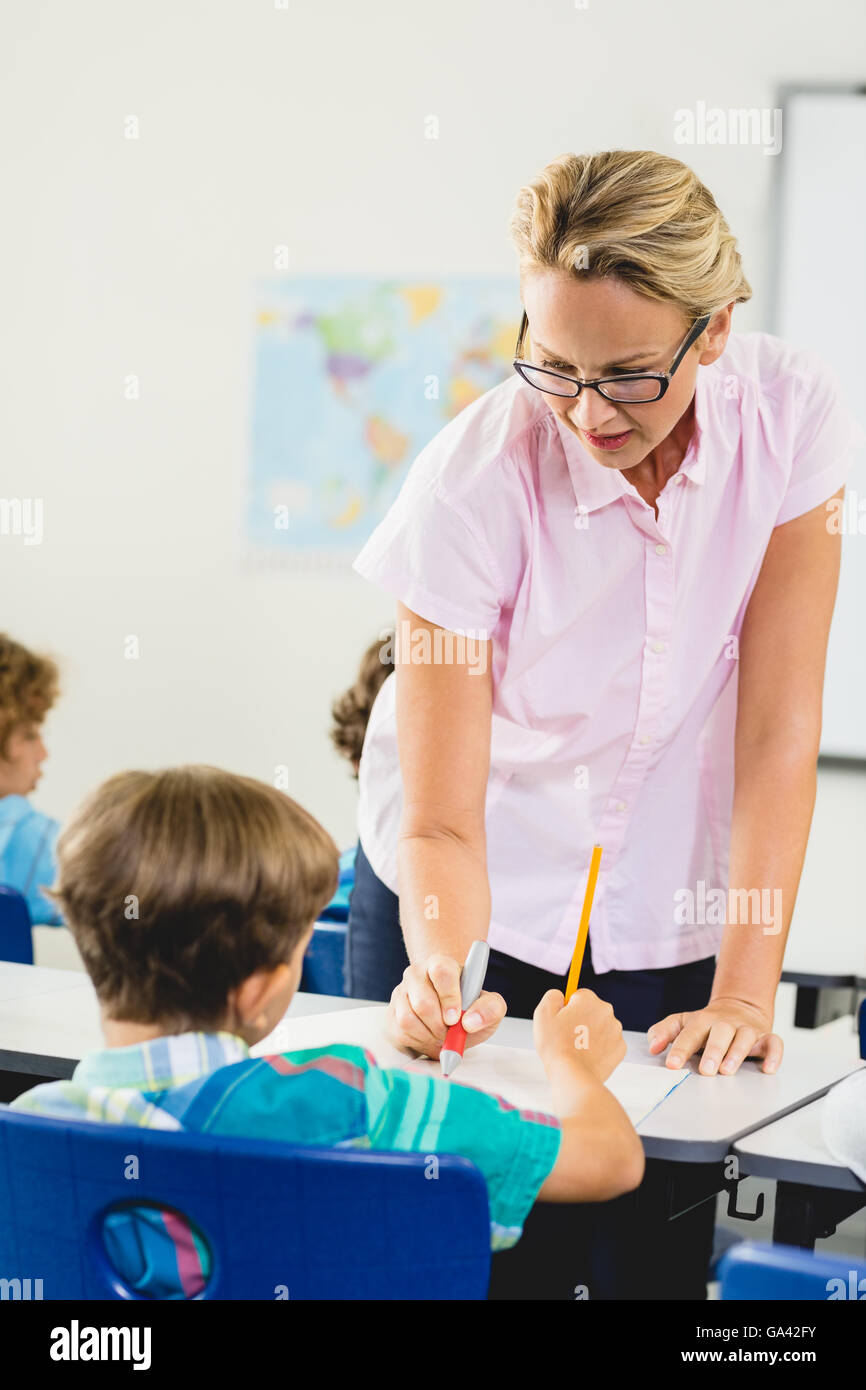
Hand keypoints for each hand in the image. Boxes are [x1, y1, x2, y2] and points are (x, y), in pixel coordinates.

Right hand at [387, 952, 505, 1057]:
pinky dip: (418, 1041)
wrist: (451, 1022)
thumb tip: (470, 1021)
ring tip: (441, 1034)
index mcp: (441, 963)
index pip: (441, 971)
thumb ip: (491, 1009)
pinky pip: (400, 1031)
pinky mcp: (392, 1012)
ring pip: (408, 1018)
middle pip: (422, 1001)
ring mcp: (401, 992)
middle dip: (439, 1025)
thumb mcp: (491, 1007)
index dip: (449, 996)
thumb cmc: (470, 1011)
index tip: (456, 1018)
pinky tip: (428, 1036)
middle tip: (450, 1033)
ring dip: (429, 1035)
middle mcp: (417, 973)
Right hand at [533, 988, 626, 1083]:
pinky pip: (608, 1044)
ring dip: (591, 1034)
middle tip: (568, 1036)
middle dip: (581, 1020)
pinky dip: (600, 1049)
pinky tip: (588, 1056)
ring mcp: (616, 1030)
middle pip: (591, 1011)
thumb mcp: (543, 1013)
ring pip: (601, 1027)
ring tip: (577, 1049)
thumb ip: (552, 996)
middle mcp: (606, 1011)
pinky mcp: (621, 1048)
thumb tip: (560, 995)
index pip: (578, 996)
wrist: (573, 1075)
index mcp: (588, 999)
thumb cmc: (556, 1045)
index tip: (562, 1022)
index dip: (567, 1009)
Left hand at [648, 996, 783, 1075]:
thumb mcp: (683, 1022)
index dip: (680, 1049)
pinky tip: (768, 1068)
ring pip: (745, 1038)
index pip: (690, 1033)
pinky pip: (774, 1043)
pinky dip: (774, 1055)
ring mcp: (747, 1030)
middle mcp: (726, 1024)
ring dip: (737, 1053)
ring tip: (728, 1070)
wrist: (739, 1007)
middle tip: (705, 1069)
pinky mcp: (765, 1037)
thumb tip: (652, 1046)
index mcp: (703, 1020)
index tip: (671, 1064)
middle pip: (720, 1033)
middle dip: (713, 1051)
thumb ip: (664, 1032)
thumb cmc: (707, 1023)